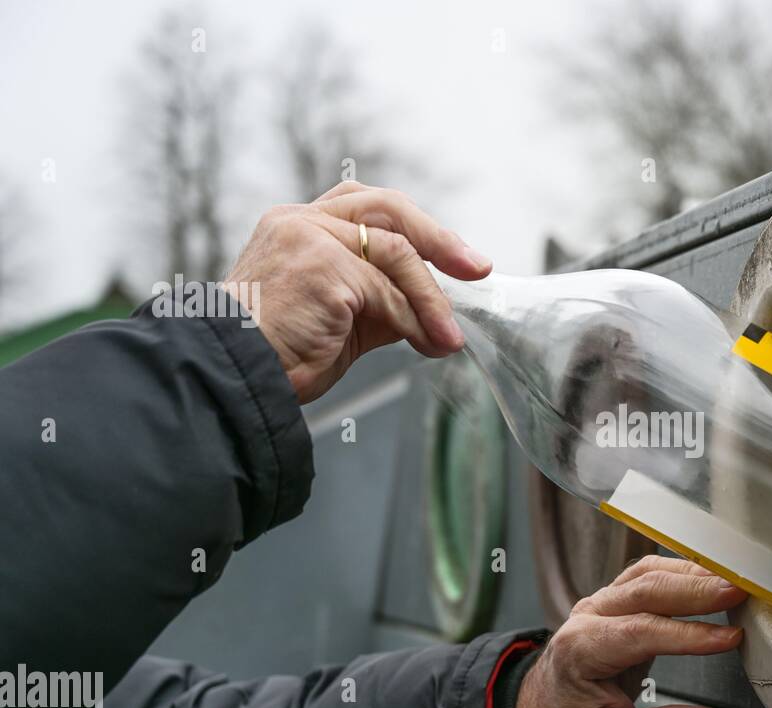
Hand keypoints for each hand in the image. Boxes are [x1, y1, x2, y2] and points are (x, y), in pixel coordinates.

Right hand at [222, 182, 491, 403]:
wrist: (235, 376)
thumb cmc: (279, 353)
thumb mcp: (338, 316)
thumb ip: (379, 298)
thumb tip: (433, 311)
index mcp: (299, 224)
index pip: (369, 207)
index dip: (419, 228)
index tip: (459, 256)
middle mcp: (301, 221)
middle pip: (387, 209)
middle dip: (440, 239)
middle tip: (477, 268)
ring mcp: (309, 238)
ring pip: (396, 255)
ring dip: (432, 300)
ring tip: (449, 337)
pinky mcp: (322, 268)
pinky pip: (387, 293)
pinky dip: (414, 321)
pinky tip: (425, 343)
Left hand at [515, 556, 747, 707]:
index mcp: (580, 650)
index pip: (640, 632)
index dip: (688, 634)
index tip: (727, 638)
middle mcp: (587, 618)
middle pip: (645, 589)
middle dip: (697, 589)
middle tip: (739, 591)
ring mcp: (600, 606)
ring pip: (648, 574)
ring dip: (692, 575)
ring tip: (733, 581)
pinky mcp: (616, 604)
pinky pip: (649, 577)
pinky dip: (682, 574)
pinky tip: (709, 578)